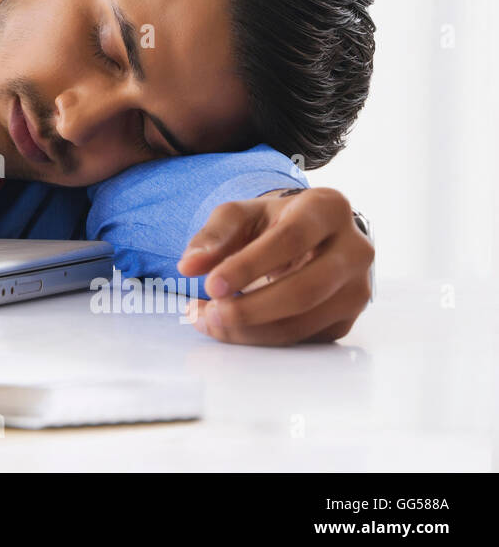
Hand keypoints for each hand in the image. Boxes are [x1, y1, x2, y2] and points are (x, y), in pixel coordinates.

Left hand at [175, 187, 372, 344]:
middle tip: (208, 314)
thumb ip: (212, 236)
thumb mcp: (239, 215)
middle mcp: (354, 249)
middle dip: (250, 309)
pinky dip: (261, 338)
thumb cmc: (272, 222)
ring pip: (304, 322)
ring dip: (250, 330)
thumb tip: (188, 266)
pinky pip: (302, 337)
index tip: (210, 285)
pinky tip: (230, 327)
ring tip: (209, 321)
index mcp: (327, 208)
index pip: (290, 239)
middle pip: (304, 290)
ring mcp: (357, 287)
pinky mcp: (347, 318)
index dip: (248, 266)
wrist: (309, 238)